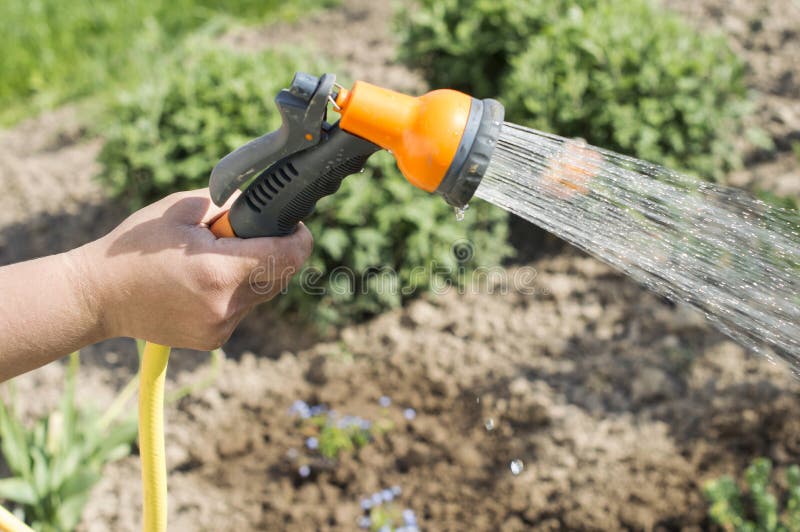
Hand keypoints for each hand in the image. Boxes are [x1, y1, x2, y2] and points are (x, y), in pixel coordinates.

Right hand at [78, 189, 312, 349]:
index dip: (298, 237)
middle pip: (282, 274)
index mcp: (219, 272)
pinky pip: (243, 308)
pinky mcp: (215, 340)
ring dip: (254, 272)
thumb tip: (266, 203)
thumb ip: (231, 203)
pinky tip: (203, 283)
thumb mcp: (182, 209)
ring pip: (264, 293)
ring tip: (214, 260)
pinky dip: (235, 291)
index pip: (289, 256)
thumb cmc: (136, 247)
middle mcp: (226, 306)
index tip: (293, 224)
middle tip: (244, 235)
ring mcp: (221, 328)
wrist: (99, 296)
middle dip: (274, 250)